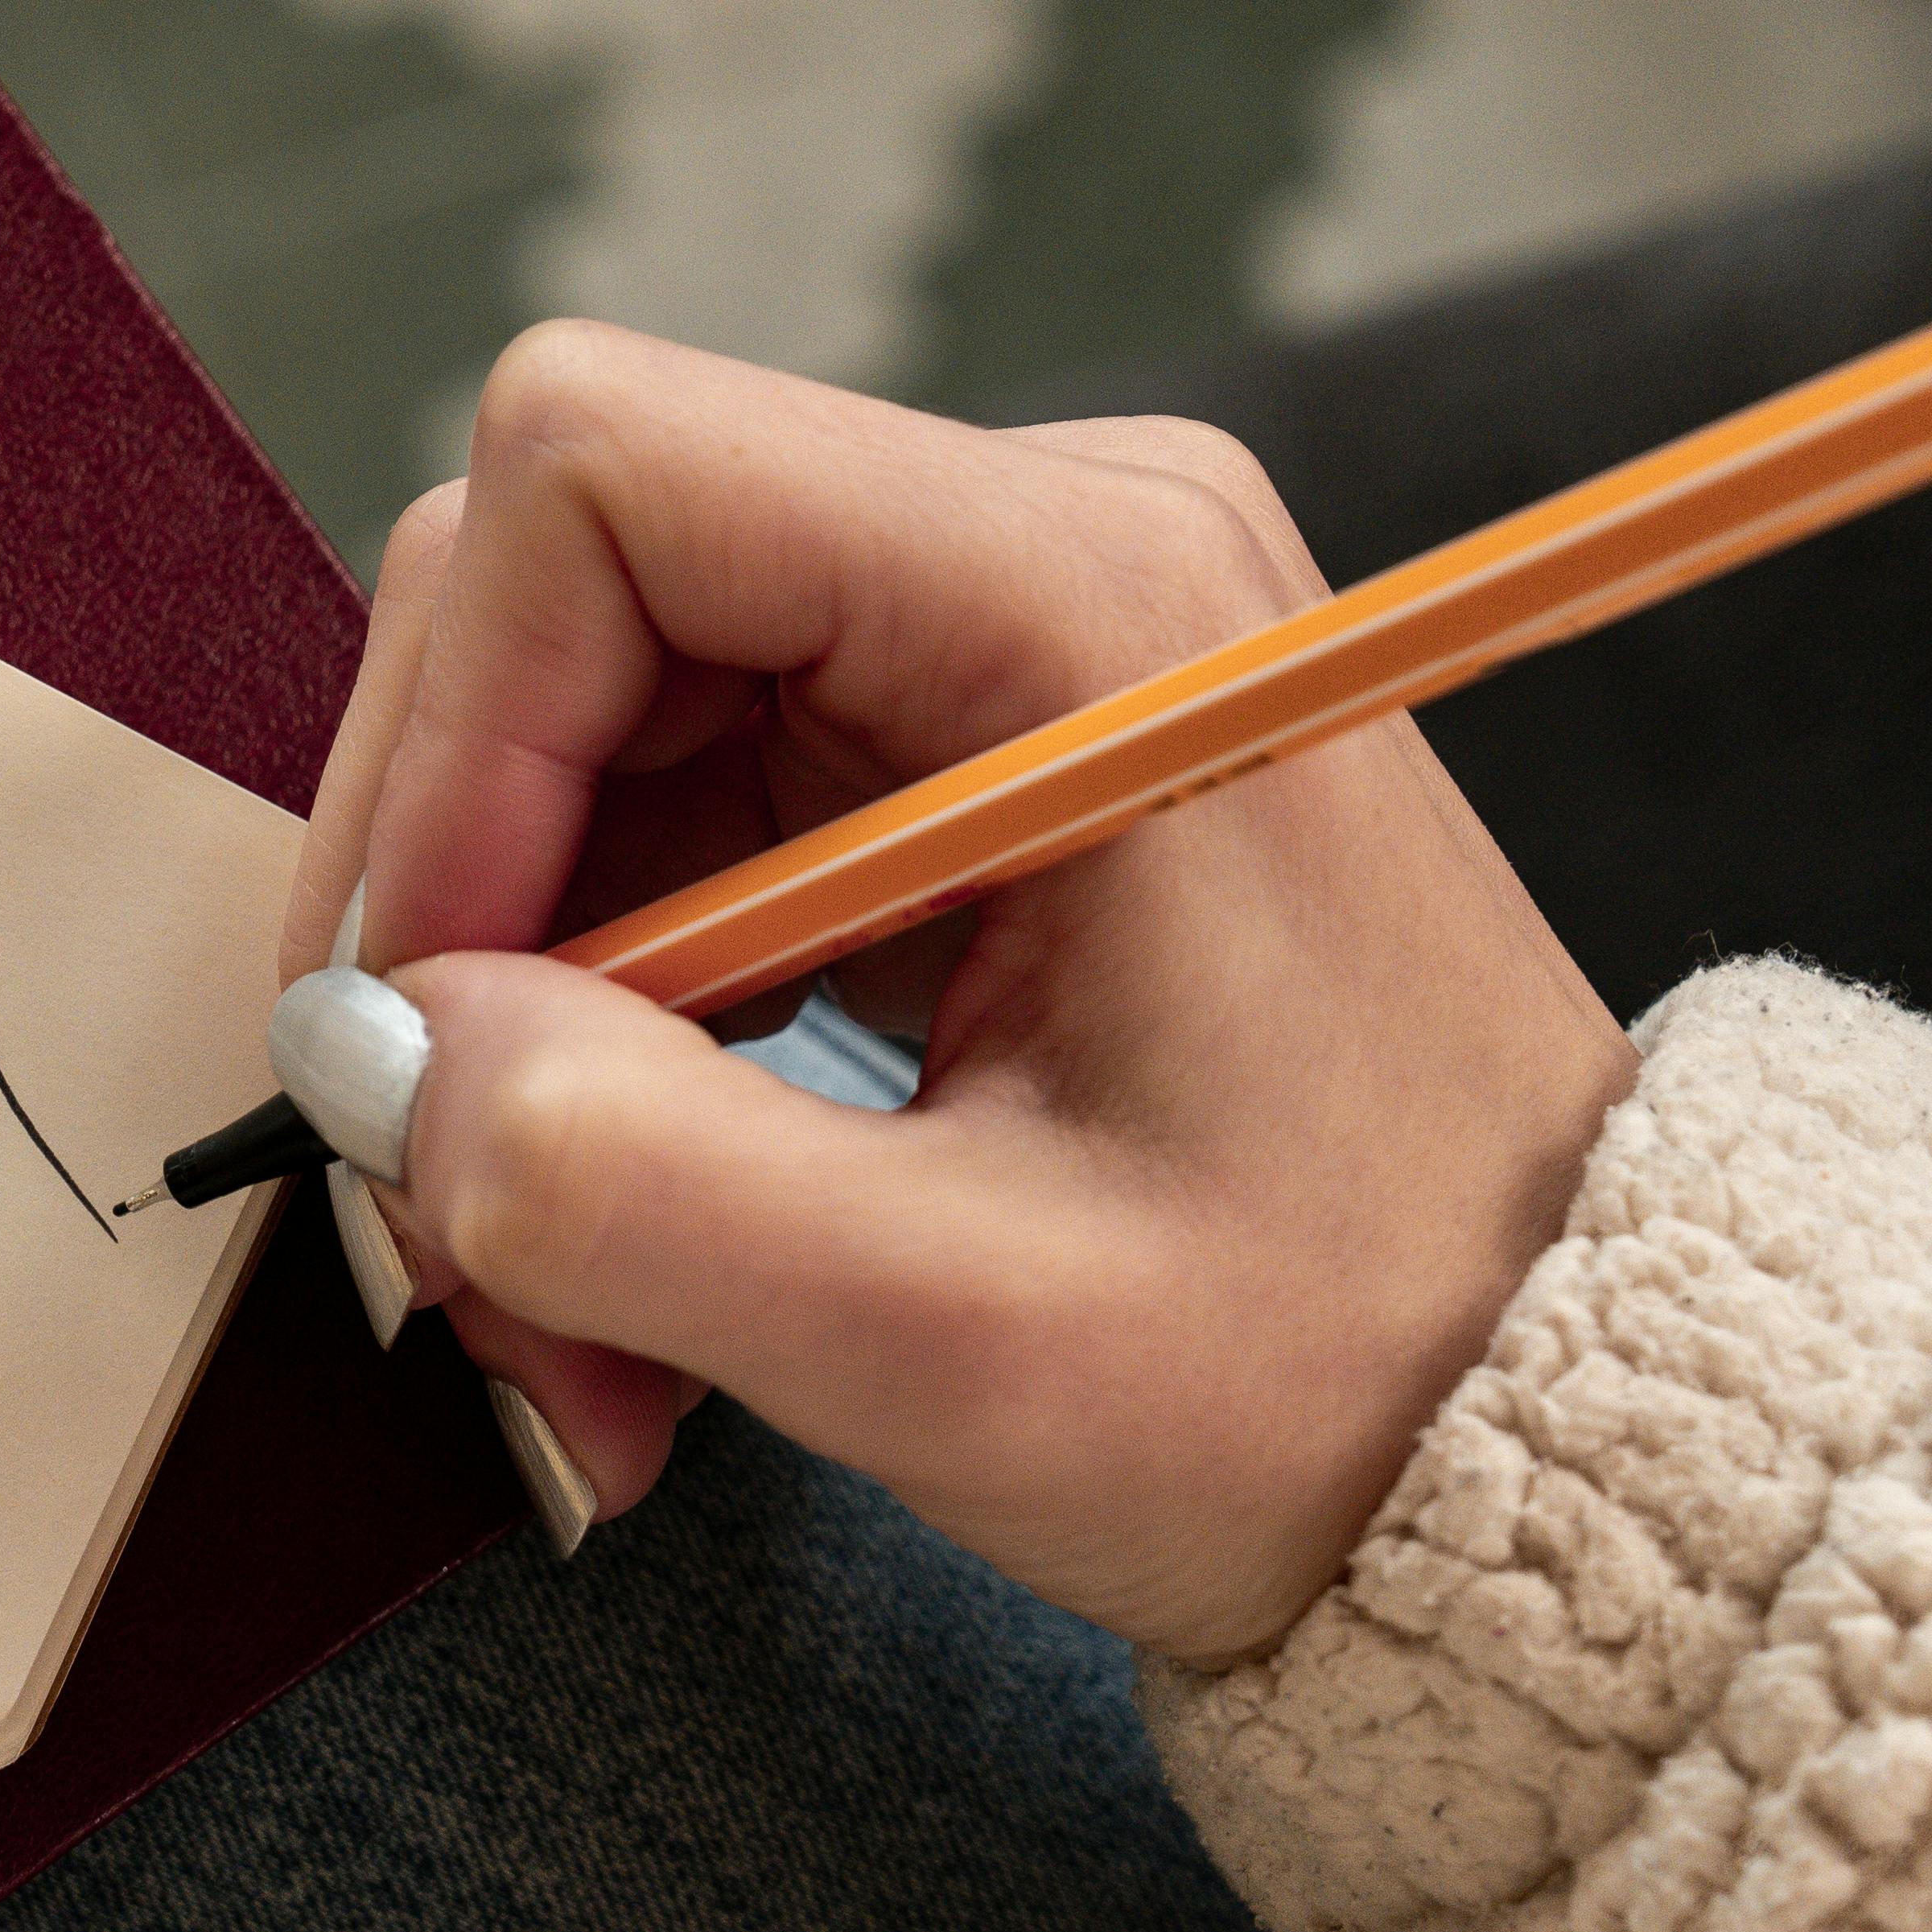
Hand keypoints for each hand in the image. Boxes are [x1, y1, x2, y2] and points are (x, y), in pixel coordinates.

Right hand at [296, 327, 1631, 1661]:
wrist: (1561, 1449)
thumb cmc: (1341, 1378)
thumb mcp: (962, 1332)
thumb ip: (625, 1183)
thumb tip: (370, 1058)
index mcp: (1075, 594)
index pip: (595, 482)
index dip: (450, 742)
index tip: (417, 1024)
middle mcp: (1029, 555)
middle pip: (549, 609)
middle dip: (455, 923)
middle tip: (456, 1217)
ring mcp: (982, 658)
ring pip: (572, 754)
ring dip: (514, 1035)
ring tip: (563, 1316)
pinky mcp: (946, 773)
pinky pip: (657, 844)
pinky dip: (602, 1057)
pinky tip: (645, 1260)